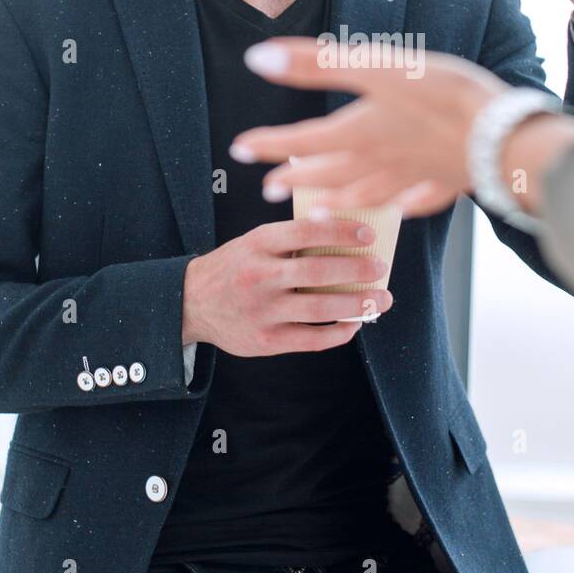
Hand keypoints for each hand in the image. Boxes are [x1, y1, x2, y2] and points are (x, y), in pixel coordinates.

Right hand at [181, 218, 393, 354]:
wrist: (191, 302)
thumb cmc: (236, 266)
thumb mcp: (254, 241)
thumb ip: (292, 238)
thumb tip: (346, 234)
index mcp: (258, 243)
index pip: (307, 231)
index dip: (342, 232)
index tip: (369, 235)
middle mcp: (260, 276)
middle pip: (317, 272)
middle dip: (357, 270)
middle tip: (381, 267)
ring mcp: (262, 311)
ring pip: (319, 309)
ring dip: (357, 305)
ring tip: (382, 299)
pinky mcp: (266, 341)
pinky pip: (311, 339)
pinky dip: (338, 333)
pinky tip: (354, 324)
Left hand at [230, 42, 509, 216]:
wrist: (503, 134)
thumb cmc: (442, 95)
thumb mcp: (374, 67)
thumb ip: (315, 64)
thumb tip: (258, 58)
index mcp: (358, 133)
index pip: (300, 142)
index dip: (268, 145)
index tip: (240, 150)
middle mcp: (378, 162)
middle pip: (327, 174)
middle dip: (295, 180)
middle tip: (268, 190)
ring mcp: (411, 178)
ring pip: (363, 195)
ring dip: (335, 202)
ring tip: (315, 210)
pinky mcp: (443, 184)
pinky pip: (411, 203)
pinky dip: (396, 208)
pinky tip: (397, 210)